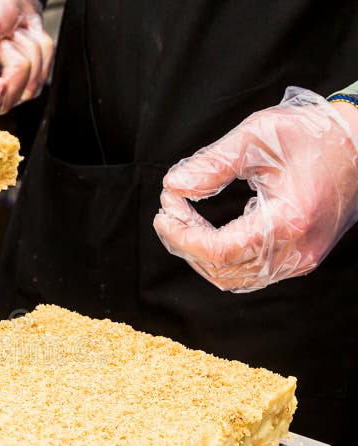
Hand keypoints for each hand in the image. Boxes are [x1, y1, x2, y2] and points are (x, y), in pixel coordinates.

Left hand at [153, 87, 357, 291]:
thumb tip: (175, 186)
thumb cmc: (314, 134)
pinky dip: (223, 257)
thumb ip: (213, 163)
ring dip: (201, 254)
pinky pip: (251, 273)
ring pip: (235, 278)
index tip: (164, 213)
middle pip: (223, 270)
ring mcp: (301, 259)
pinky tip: (209, 230)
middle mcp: (297, 250)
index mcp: (288, 221)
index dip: (183, 237)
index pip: (220, 250)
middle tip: (170, 211)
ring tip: (184, 220)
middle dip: (186, 244)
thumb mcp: (258, 136)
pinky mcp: (301, 258)